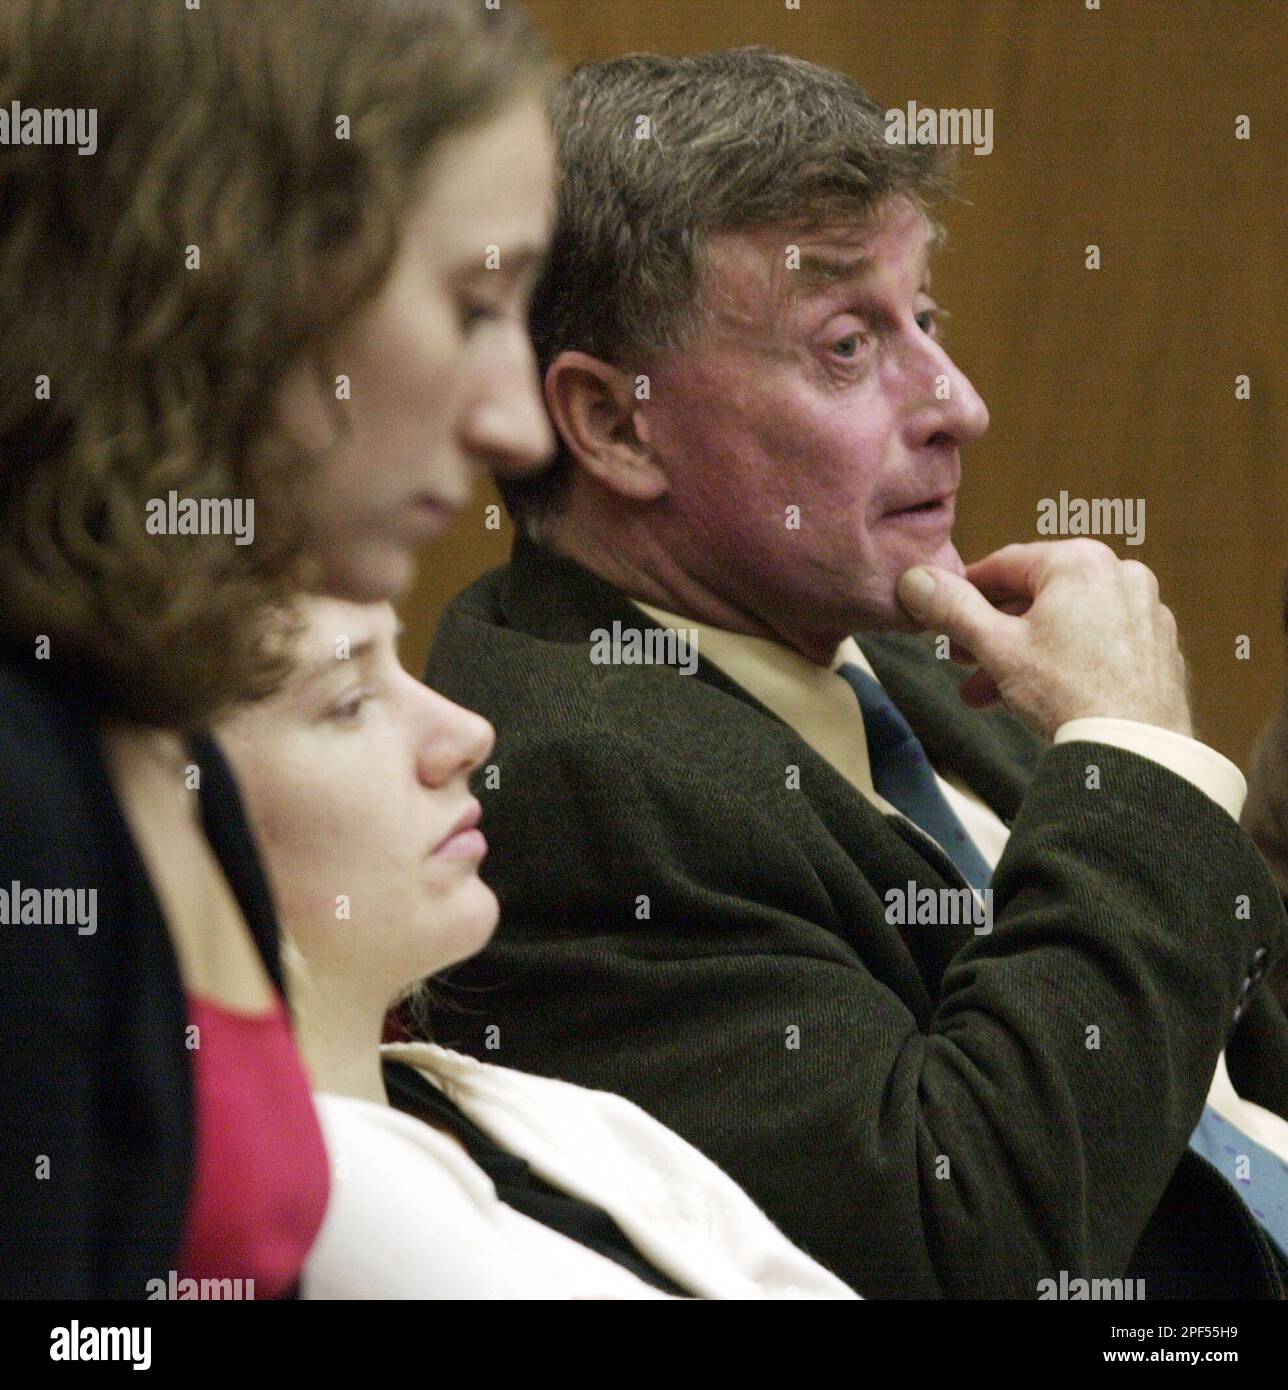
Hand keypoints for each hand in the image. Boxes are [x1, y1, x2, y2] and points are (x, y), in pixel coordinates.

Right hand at [896, 540, 1192, 739]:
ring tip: (988, 692)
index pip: (1005, 564)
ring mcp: (1145, 612)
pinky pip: (1097, 645)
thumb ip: (952, 608)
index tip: (941, 612)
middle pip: (1037, 597)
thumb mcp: (996, 646)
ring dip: (1021, 655)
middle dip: (992, 633)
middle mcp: (1120, 574)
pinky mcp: (1158, 649)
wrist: (1135, 751)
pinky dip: (1064, 663)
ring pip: (1066, 625)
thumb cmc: (1066, 691)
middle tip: (960, 660)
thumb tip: (914, 579)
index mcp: (1079, 561)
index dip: (965, 591)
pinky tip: (1037, 697)